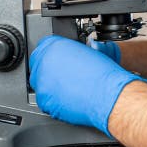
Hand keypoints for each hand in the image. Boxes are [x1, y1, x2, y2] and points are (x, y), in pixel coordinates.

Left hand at [29, 35, 145, 136]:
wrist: (107, 94)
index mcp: (55, 47)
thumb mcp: (86, 51)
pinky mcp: (44, 101)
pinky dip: (54, 99)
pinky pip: (45, 99)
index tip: (56, 60)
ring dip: (51, 85)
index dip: (52, 54)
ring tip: (69, 87)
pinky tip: (68, 96)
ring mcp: (42, 83)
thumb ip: (68, 52)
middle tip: (64, 75)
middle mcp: (45, 63)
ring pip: (40, 83)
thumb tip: (63, 57)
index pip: (43, 46)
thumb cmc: (102, 74)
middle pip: (38, 65)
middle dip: (49, 70)